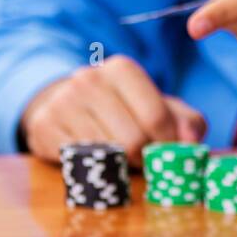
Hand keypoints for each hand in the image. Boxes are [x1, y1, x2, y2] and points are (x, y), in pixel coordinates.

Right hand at [21, 56, 205, 163]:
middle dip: (142, 158)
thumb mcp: (157, 107)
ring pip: (106, 154)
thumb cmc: (120, 109)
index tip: (165, 152)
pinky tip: (94, 158)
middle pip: (131, 140)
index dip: (166, 145)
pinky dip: (91, 167)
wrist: (64, 104)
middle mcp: (88, 79)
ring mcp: (62, 102)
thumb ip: (186, 123)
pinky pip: (78, 161)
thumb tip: (192, 142)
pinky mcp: (44, 126)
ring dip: (118, 166)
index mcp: (121, 69)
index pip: (155, 117)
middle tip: (141, 159)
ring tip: (118, 157)